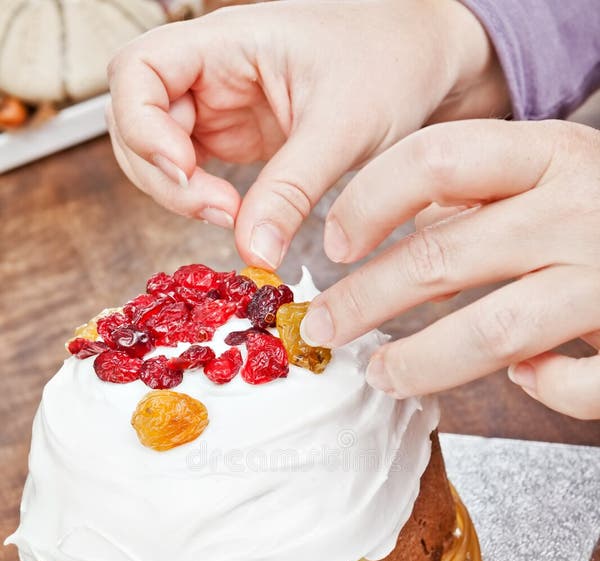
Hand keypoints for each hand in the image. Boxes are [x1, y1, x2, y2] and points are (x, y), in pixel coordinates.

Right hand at [106, 0, 508, 268]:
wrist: (424, 65)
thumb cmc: (390, 63)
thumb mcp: (343, 127)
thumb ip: (293, 190)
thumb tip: (253, 251)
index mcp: (228, 42)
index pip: (138, 70)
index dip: (140, 123)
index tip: (181, 166)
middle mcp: (212, 72)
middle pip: (137, 121)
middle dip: (161, 174)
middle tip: (217, 211)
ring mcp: (220, 108)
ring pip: (160, 155)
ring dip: (179, 195)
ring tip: (232, 218)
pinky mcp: (237, 140)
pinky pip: (195, 175)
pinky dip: (203, 203)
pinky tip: (239, 218)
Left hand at [300, 119, 599, 419]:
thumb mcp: (548, 171)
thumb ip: (478, 195)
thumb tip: (396, 235)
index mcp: (550, 153)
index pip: (437, 159)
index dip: (370, 202)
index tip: (334, 243)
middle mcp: (576, 209)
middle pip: (441, 257)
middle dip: (364, 301)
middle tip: (325, 328)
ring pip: (491, 331)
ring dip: (421, 361)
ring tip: (382, 374)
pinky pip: (573, 382)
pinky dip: (543, 388)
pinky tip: (523, 379)